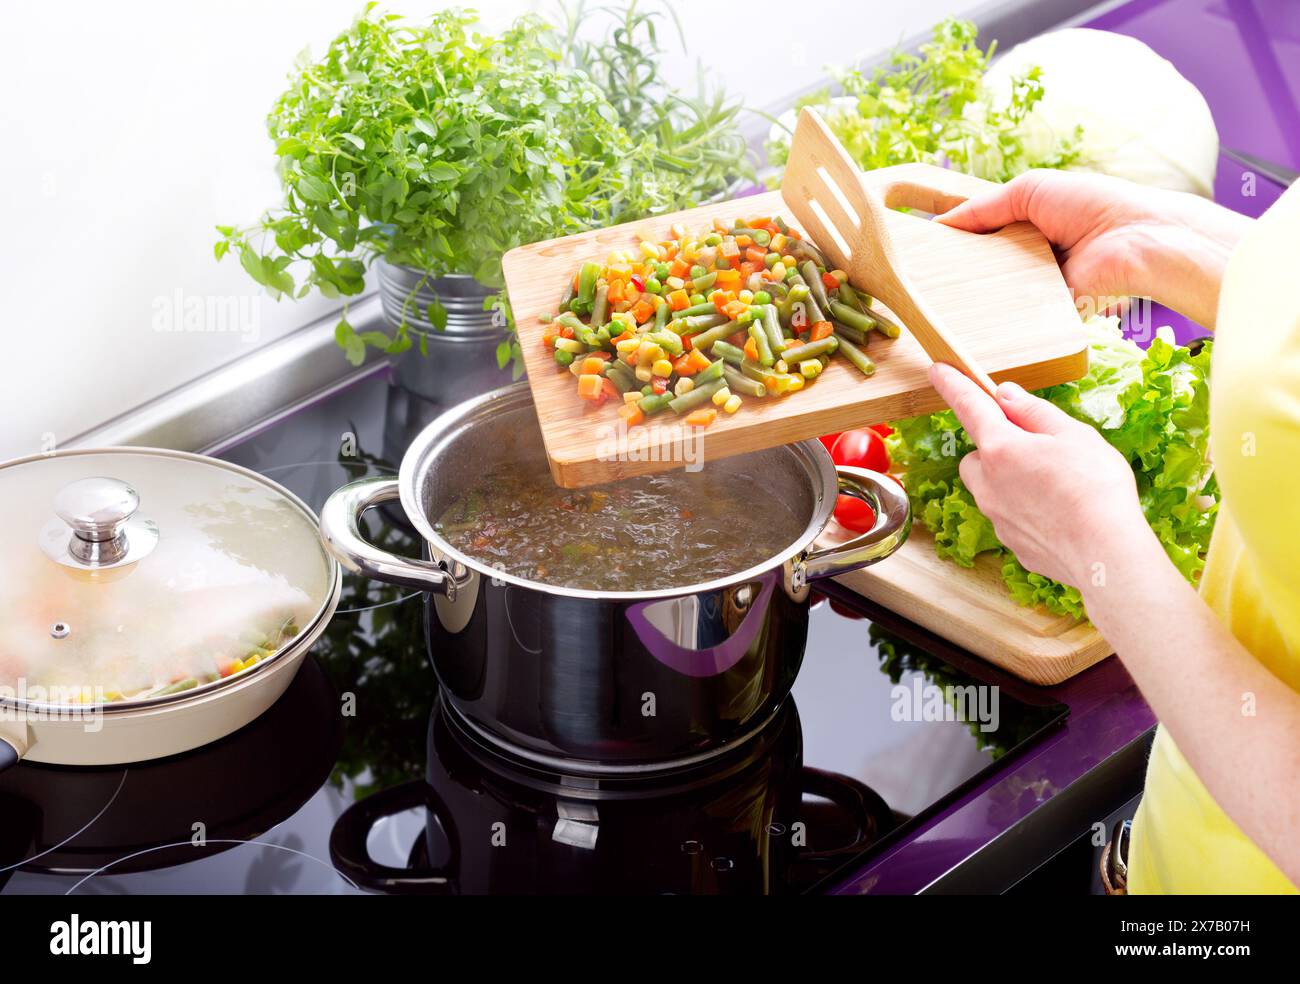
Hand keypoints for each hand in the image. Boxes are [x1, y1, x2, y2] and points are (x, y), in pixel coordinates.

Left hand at [927, 362, 1155, 589]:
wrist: (1104, 554)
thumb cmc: (1095, 488)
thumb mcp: (1073, 435)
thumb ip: (1034, 413)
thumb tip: (1006, 395)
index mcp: (1001, 448)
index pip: (970, 407)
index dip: (953, 385)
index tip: (938, 370)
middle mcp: (988, 483)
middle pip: (978, 456)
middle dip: (997, 448)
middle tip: (1037, 449)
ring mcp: (996, 517)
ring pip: (990, 489)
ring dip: (1009, 481)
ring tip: (1054, 485)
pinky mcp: (1011, 543)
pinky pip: (1010, 517)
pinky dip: (1026, 511)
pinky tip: (1059, 514)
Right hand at [935, 169, 1249, 328]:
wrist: (1134, 240)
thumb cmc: (1090, 204)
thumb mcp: (1029, 191)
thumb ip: (983, 207)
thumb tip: (941, 223)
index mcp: (1029, 225)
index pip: (983, 238)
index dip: (956, 244)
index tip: (923, 253)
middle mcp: (1032, 258)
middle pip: (985, 269)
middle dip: (958, 273)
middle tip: (921, 280)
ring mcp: (1039, 288)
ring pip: (996, 295)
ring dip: (973, 296)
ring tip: (935, 301)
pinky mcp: (1047, 314)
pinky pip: (1015, 318)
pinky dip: (996, 318)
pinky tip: (966, 321)